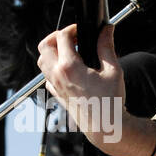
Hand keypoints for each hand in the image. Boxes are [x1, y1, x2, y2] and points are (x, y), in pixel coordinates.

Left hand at [37, 23, 128, 153]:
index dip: (72, 29)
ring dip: (52, 52)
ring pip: (42, 61)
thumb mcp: (113, 70)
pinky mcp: (57, 94)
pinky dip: (53, 69)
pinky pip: (47, 77)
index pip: (62, 37)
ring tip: (69, 51)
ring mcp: (55, 85)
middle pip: (44, 46)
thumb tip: (106, 29)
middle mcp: (58, 75)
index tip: (81, 30)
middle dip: (56, 37)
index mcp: (70, 67)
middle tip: (71, 38)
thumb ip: (106, 47)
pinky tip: (69, 69)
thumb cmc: (110, 101)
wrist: (105, 126)